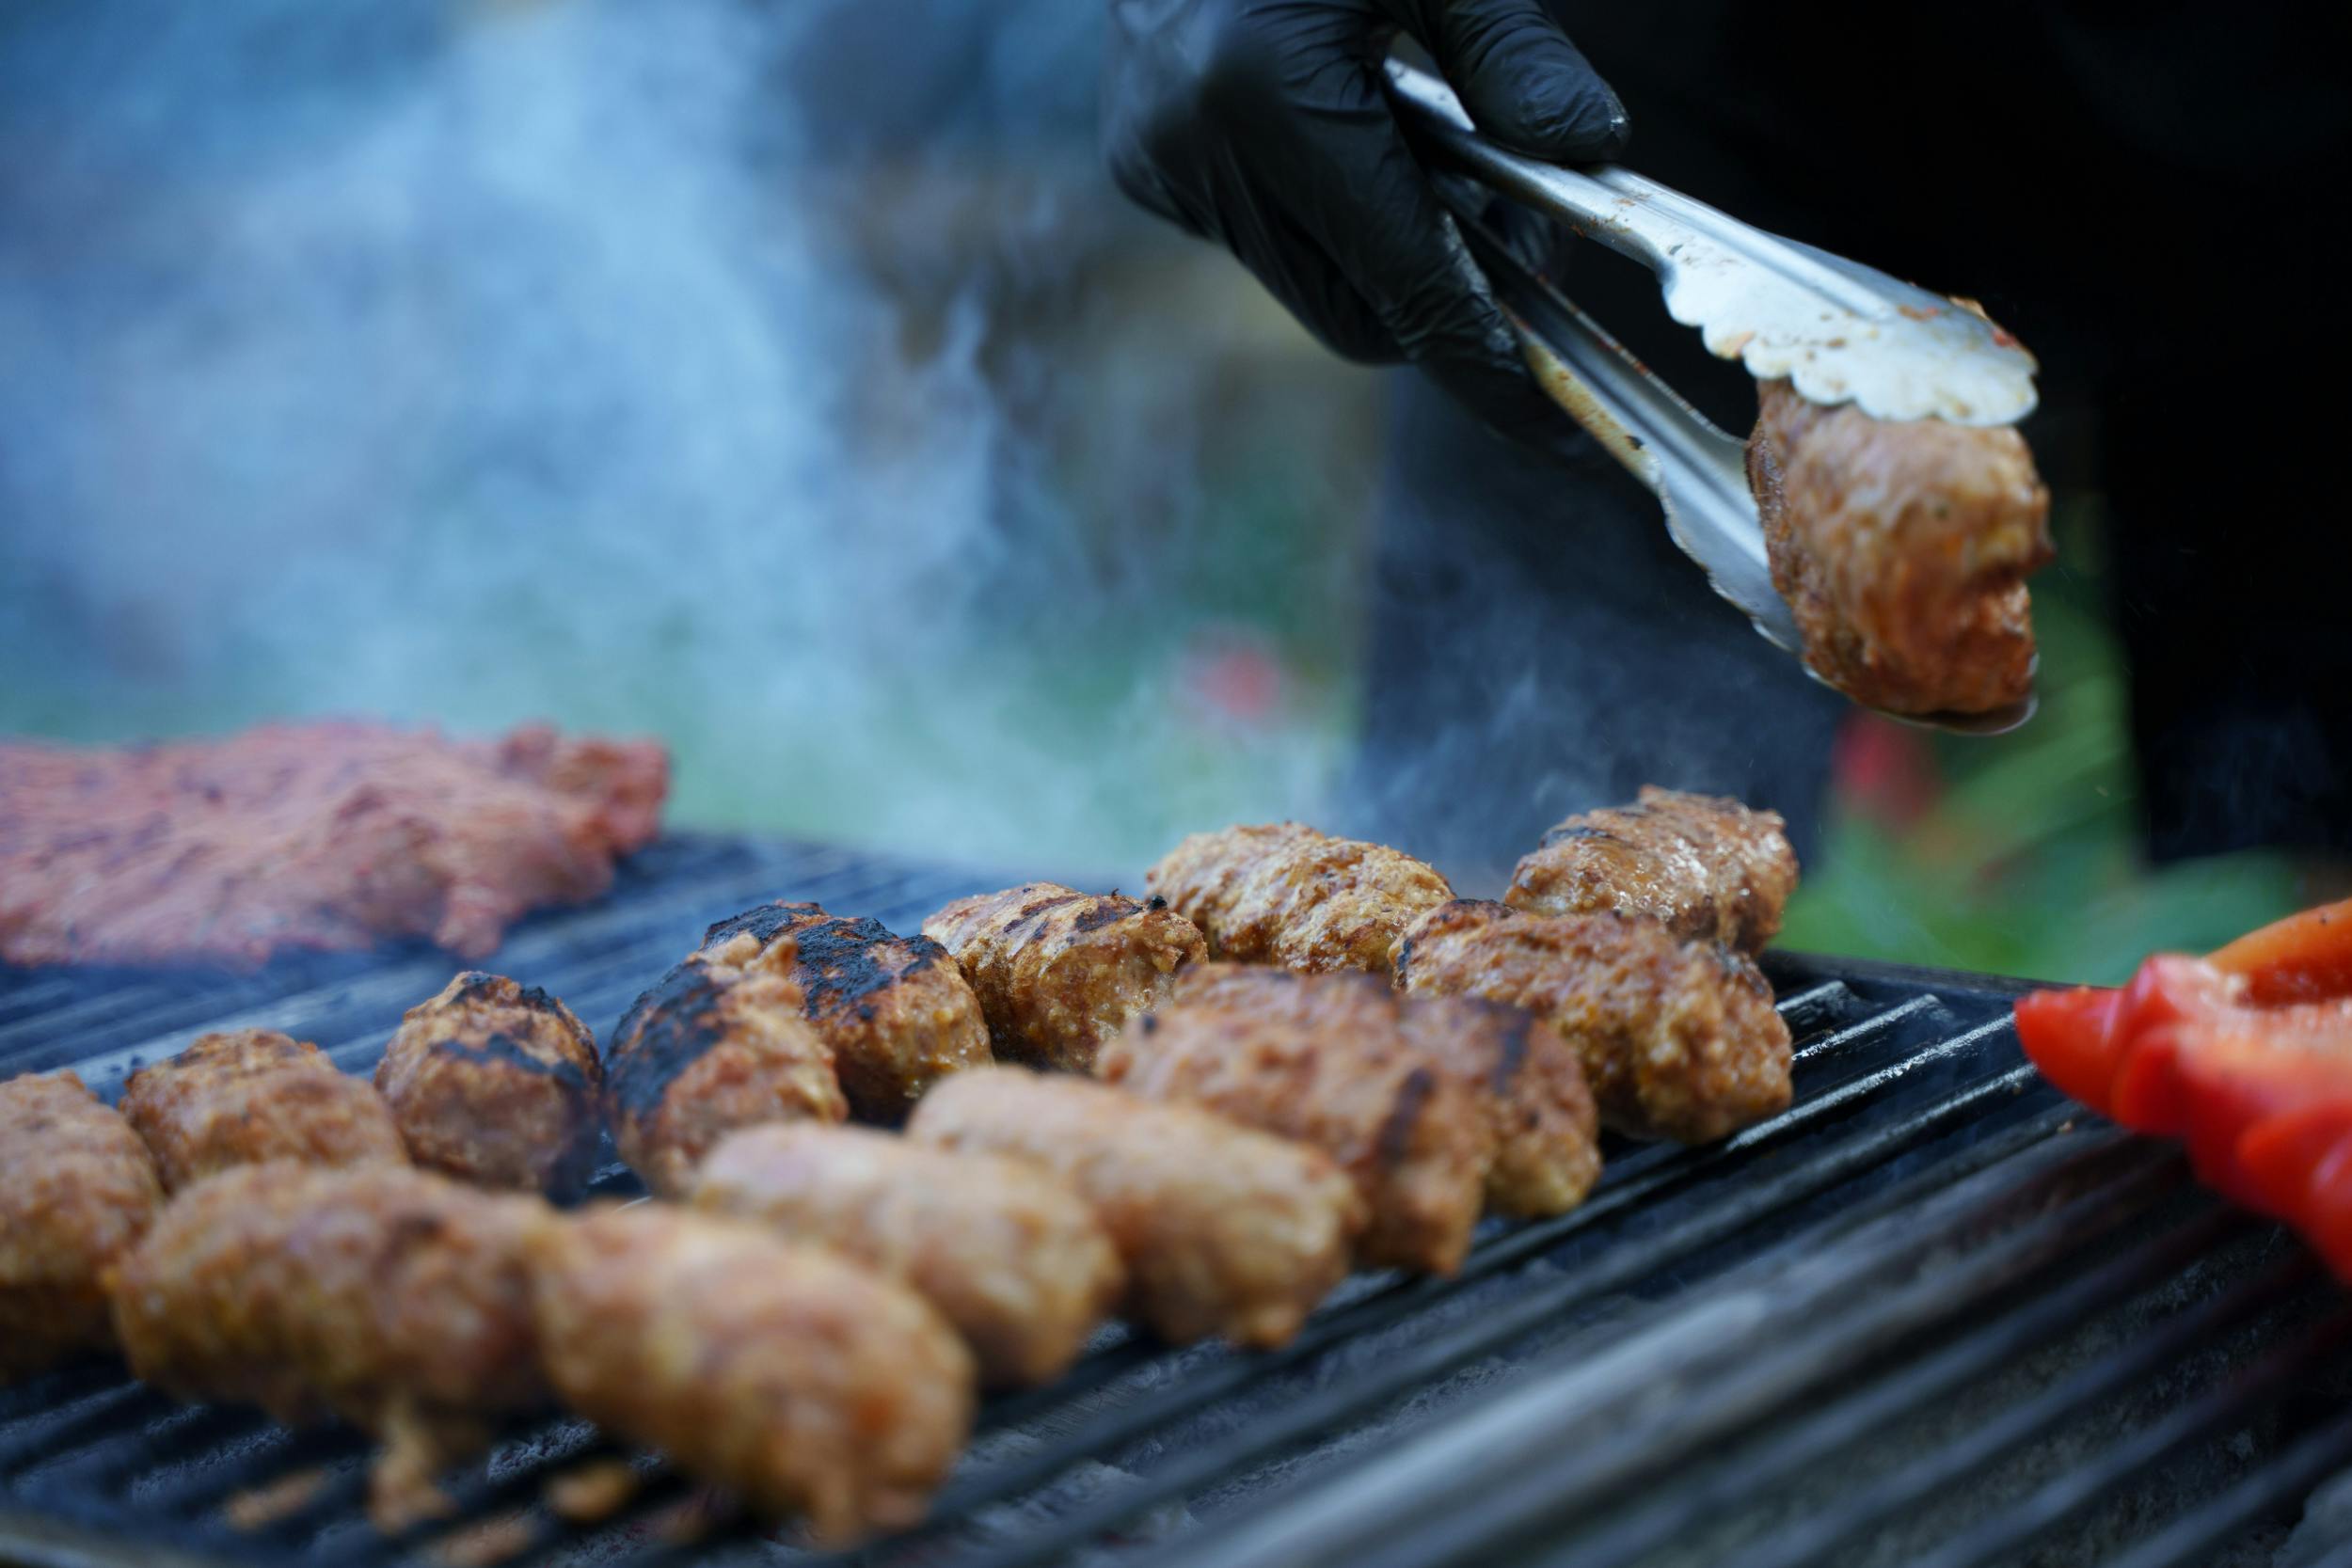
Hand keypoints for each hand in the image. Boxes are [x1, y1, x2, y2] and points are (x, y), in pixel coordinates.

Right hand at [1103, 0, 1627, 450]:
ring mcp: (1160, 167)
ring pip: (1312, 287)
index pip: (1402, 281)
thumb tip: (1593, 155)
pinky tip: (1352, 134)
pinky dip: (1331, 219)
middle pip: (1357, 312)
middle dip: (1449, 305)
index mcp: (1263, 94)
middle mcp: (1197, 151)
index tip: (1554, 423)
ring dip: (1390, 259)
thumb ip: (1510, 55)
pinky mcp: (1145, 165)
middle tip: (1528, 237)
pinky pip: (1264, 239)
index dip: (1487, 365)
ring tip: (1446, 171)